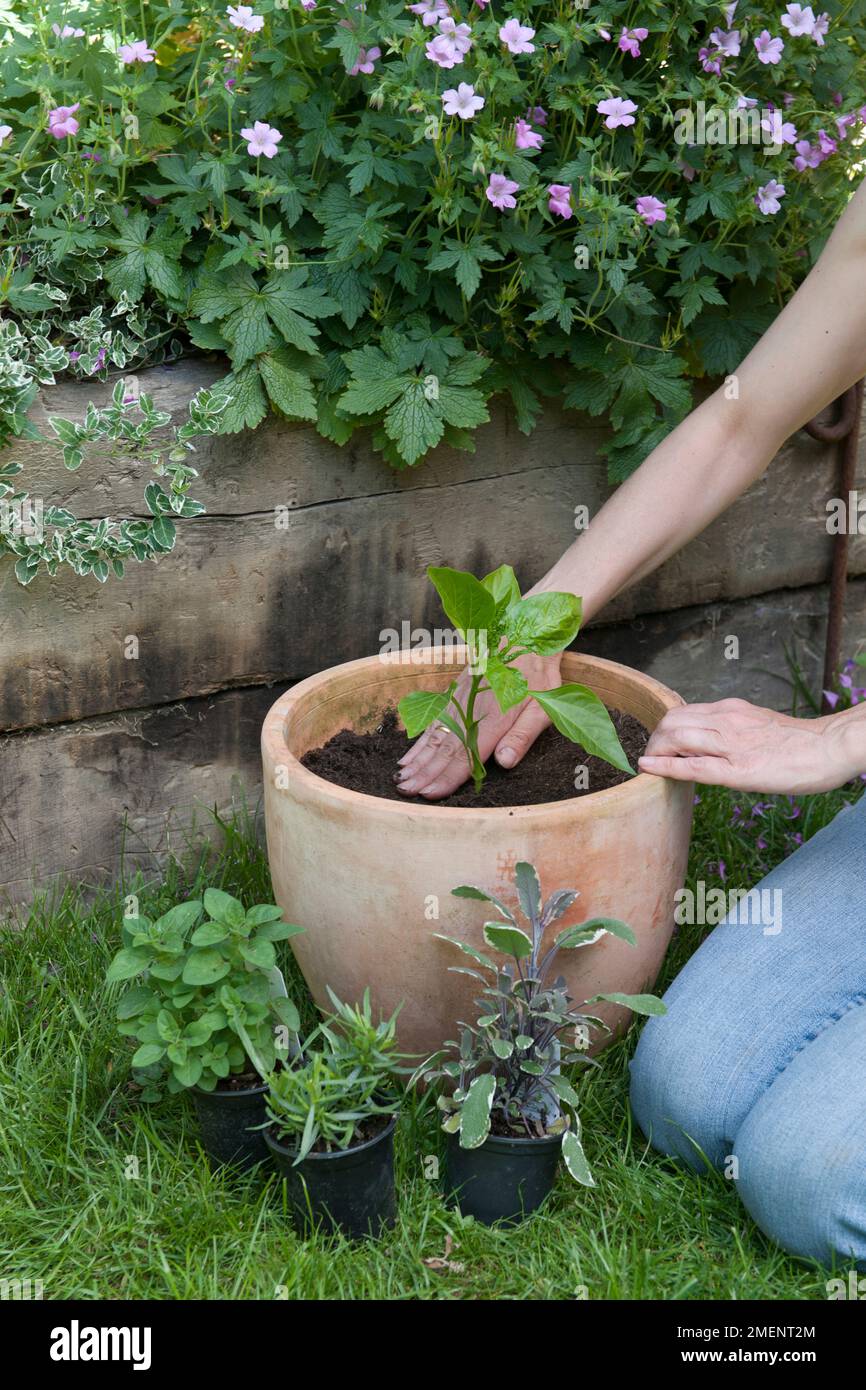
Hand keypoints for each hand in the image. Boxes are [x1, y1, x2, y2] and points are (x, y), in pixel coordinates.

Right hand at [395, 651, 561, 798]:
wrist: (522, 637)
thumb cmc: (537, 677)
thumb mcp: (542, 708)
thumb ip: (523, 736)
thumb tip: (505, 762)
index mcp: (494, 719)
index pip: (466, 754)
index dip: (447, 776)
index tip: (430, 793)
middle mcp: (470, 712)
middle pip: (443, 748)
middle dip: (424, 773)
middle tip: (405, 792)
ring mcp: (458, 703)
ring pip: (433, 737)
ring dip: (416, 760)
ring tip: (401, 780)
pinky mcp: (452, 697)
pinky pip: (431, 723)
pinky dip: (417, 742)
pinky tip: (407, 757)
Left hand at [638, 697, 855, 793]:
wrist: (829, 748)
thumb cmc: (798, 742)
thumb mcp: (757, 725)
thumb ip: (730, 730)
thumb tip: (705, 744)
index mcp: (730, 709)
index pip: (682, 712)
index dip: (662, 729)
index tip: (655, 745)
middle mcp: (726, 720)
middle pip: (671, 721)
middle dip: (653, 740)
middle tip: (650, 758)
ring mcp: (731, 743)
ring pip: (676, 738)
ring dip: (654, 752)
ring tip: (650, 766)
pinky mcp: (739, 769)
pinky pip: (693, 765)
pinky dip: (664, 767)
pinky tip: (648, 769)